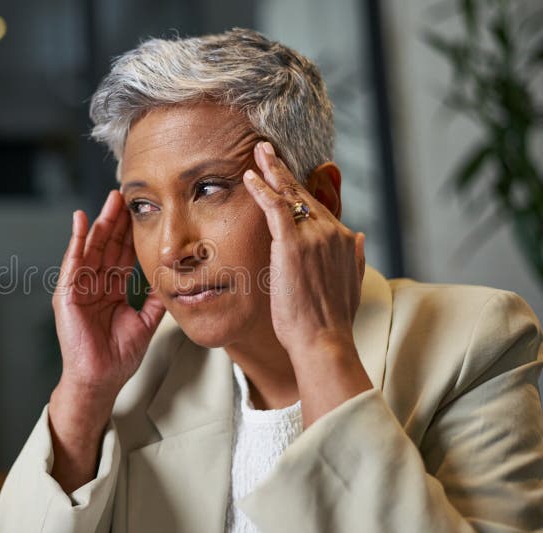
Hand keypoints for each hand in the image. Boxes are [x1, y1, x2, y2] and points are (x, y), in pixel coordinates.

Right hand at [52, 189, 165, 402]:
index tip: (142, 213)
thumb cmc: (118, 357)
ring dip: (100, 223)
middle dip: (117, 221)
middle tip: (125, 196)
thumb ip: (156, 302)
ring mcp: (79, 288)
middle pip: (107, 246)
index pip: (123, 256)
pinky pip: (72, 262)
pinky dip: (75, 240)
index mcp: (111, 291)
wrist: (101, 380)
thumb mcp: (145, 323)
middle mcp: (94, 285)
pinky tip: (80, 220)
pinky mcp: (67, 294)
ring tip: (110, 200)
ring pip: (92, 248)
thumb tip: (172, 283)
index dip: (131, 235)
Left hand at [242, 141, 365, 357]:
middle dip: (283, 169)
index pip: (315, 206)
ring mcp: (312, 236)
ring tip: (259, 152)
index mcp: (342, 240)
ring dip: (272, 169)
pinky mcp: (292, 244)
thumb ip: (354, 257)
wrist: (324, 340)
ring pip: (289, 194)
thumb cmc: (331, 320)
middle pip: (302, 193)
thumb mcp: (351, 283)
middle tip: (267, 149)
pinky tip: (249, 177)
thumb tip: (360, 236)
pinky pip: (275, 207)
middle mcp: (331, 232)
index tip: (286, 174)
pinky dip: (263, 189)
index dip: (299, 188)